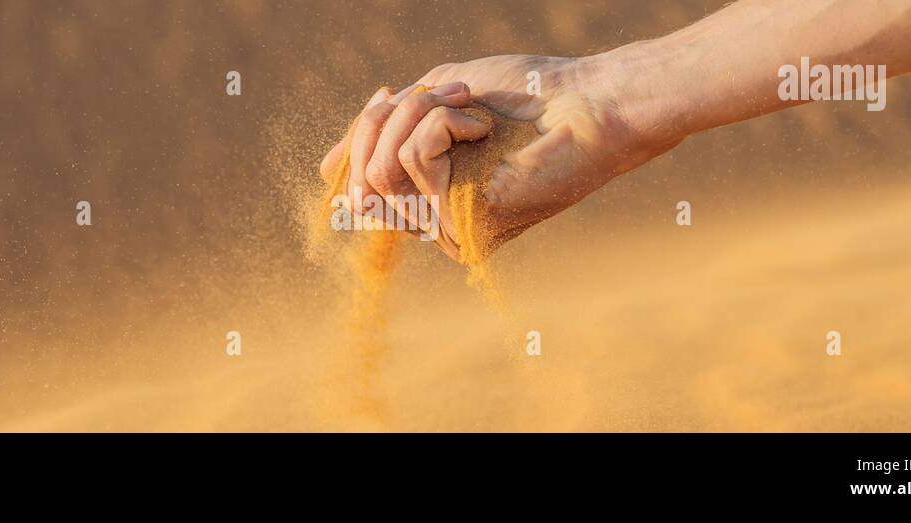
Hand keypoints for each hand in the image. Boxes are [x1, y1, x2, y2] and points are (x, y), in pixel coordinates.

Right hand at [321, 52, 686, 260]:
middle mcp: (433, 223)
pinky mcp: (460, 225)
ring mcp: (445, 230)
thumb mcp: (433, 105)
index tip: (389, 95)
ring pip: (379, 169)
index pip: (358, 180)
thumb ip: (381, 135)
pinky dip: (441, 123)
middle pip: (360, 177)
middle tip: (444, 93)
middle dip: (384, 119)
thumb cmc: (522, 96)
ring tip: (466, 104)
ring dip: (415, 115)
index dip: (361, 135)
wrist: (585, 104)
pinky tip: (482, 126)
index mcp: (428, 198)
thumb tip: (326, 174)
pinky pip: (411, 160)